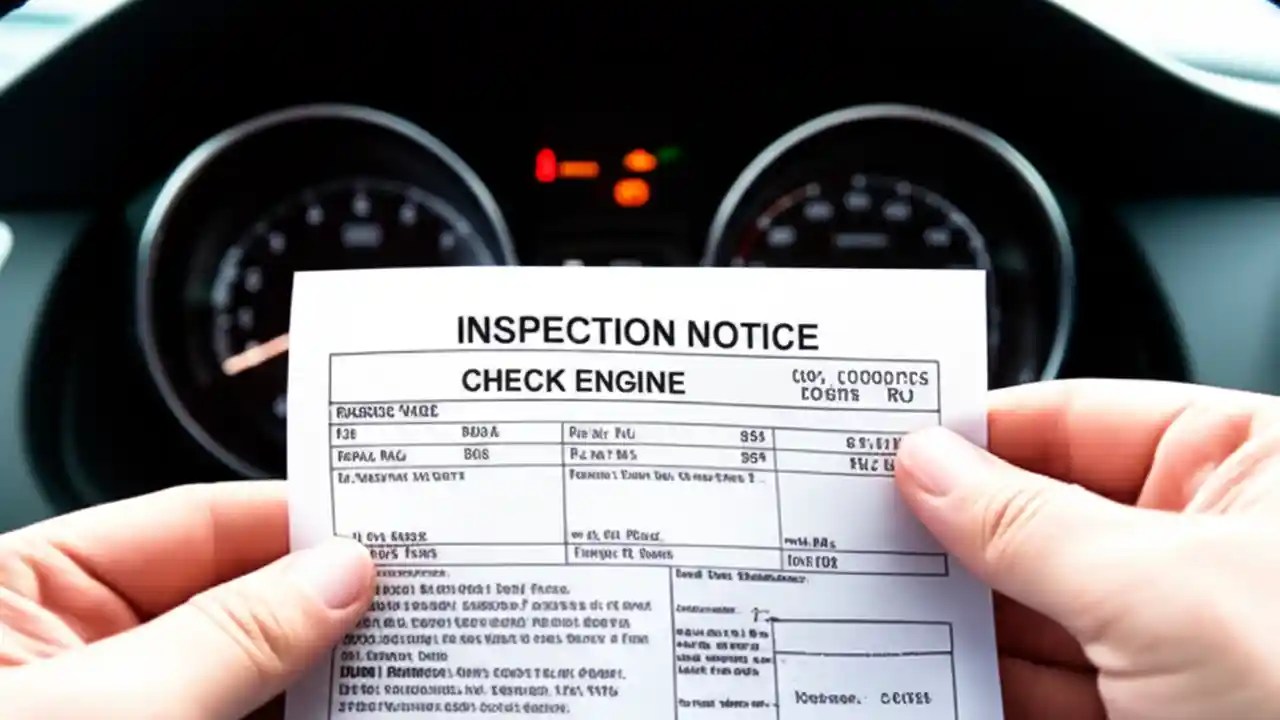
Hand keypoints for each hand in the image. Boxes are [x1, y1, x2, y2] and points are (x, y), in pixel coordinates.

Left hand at [0, 481, 374, 719]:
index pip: (190, 524)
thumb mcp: (115, 705)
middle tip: (412, 601)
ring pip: (245, 672)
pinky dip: (297, 714)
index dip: (295, 520)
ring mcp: (112, 710)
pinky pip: (241, 719)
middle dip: (321, 602)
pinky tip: (353, 705)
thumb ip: (233, 635)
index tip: (382, 529)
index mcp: (22, 589)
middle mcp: (69, 648)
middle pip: (229, 599)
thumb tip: (339, 574)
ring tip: (398, 664)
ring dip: (322, 671)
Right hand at [895, 379, 1279, 719]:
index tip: (885, 450)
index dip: (975, 433)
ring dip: (961, 612)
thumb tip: (929, 467)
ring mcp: (1175, 633)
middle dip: (956, 531)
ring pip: (1035, 604)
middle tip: (863, 533)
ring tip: (876, 604)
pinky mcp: (1150, 708)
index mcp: (1244, 464)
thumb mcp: (1162, 591)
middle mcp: (1207, 540)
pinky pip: (1046, 679)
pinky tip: (930, 672)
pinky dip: (986, 681)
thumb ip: (1029, 523)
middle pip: (1043, 511)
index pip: (1074, 420)